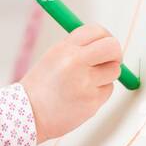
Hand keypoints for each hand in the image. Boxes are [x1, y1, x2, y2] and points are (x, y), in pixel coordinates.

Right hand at [19, 24, 122, 143]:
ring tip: (86, 83)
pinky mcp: (92, 101)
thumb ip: (77, 48)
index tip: (104, 45)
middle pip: (112, 47)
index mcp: (64, 48)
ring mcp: (85, 82)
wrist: (29, 114)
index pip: (97, 31)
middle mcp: (75, 62)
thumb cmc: (42, 86)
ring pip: (114, 70)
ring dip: (106, 76)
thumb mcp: (53, 57)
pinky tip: (82, 97)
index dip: (105, 37)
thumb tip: (104, 42)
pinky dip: (99, 92)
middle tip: (111, 60)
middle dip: (116, 53)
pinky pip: (108, 90)